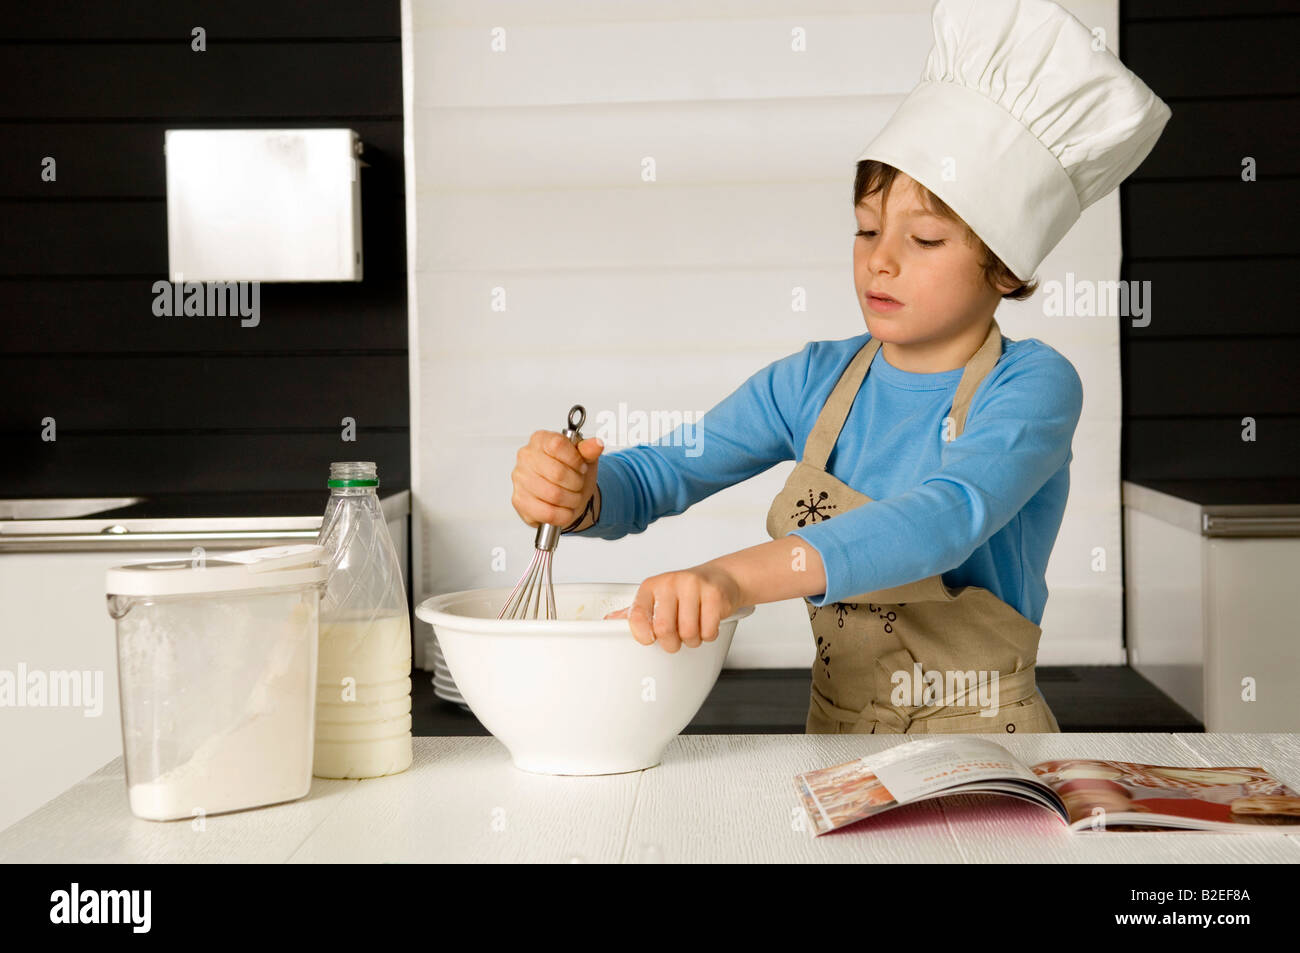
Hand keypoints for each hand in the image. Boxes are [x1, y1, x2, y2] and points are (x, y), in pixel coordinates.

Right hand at [511, 429, 603, 528]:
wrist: (566, 495)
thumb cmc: (572, 473)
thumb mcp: (584, 458)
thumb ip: (589, 450)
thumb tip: (596, 444)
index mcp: (540, 439)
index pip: (557, 445)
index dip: (575, 460)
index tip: (581, 467)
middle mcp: (526, 457)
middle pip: (557, 473)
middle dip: (576, 483)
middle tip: (578, 485)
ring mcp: (520, 479)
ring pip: (553, 495)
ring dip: (571, 500)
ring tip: (573, 497)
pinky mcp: (520, 501)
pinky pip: (547, 512)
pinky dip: (563, 515)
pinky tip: (565, 509)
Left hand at [604, 564, 741, 652]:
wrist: (720, 578)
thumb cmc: (684, 592)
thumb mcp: (657, 598)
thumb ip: (636, 611)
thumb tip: (609, 621)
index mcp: (651, 586)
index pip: (636, 614)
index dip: (641, 634)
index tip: (648, 640)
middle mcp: (670, 583)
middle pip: (663, 628)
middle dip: (671, 643)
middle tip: (675, 640)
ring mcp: (693, 586)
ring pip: (688, 633)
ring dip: (692, 640)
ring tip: (693, 630)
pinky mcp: (713, 594)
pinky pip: (708, 630)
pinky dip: (708, 635)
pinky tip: (706, 624)